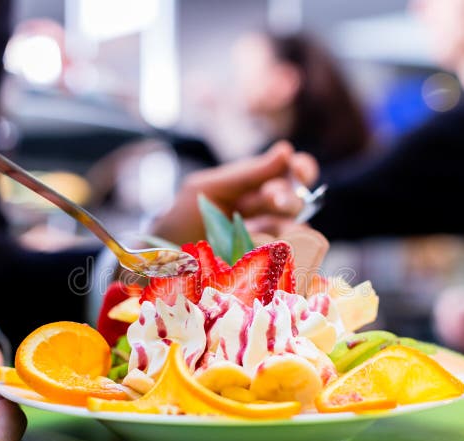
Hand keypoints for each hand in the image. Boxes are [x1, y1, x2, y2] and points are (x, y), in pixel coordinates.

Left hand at [152, 141, 318, 244]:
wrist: (161, 257)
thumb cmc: (184, 217)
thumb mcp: (208, 188)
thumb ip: (247, 173)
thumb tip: (286, 150)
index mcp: (257, 187)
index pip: (292, 172)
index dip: (302, 169)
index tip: (298, 169)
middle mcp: (270, 213)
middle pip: (298, 201)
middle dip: (287, 197)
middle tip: (271, 199)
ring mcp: (270, 242)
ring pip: (299, 231)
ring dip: (286, 226)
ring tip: (263, 229)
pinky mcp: (266, 268)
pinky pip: (287, 260)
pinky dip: (280, 253)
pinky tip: (261, 250)